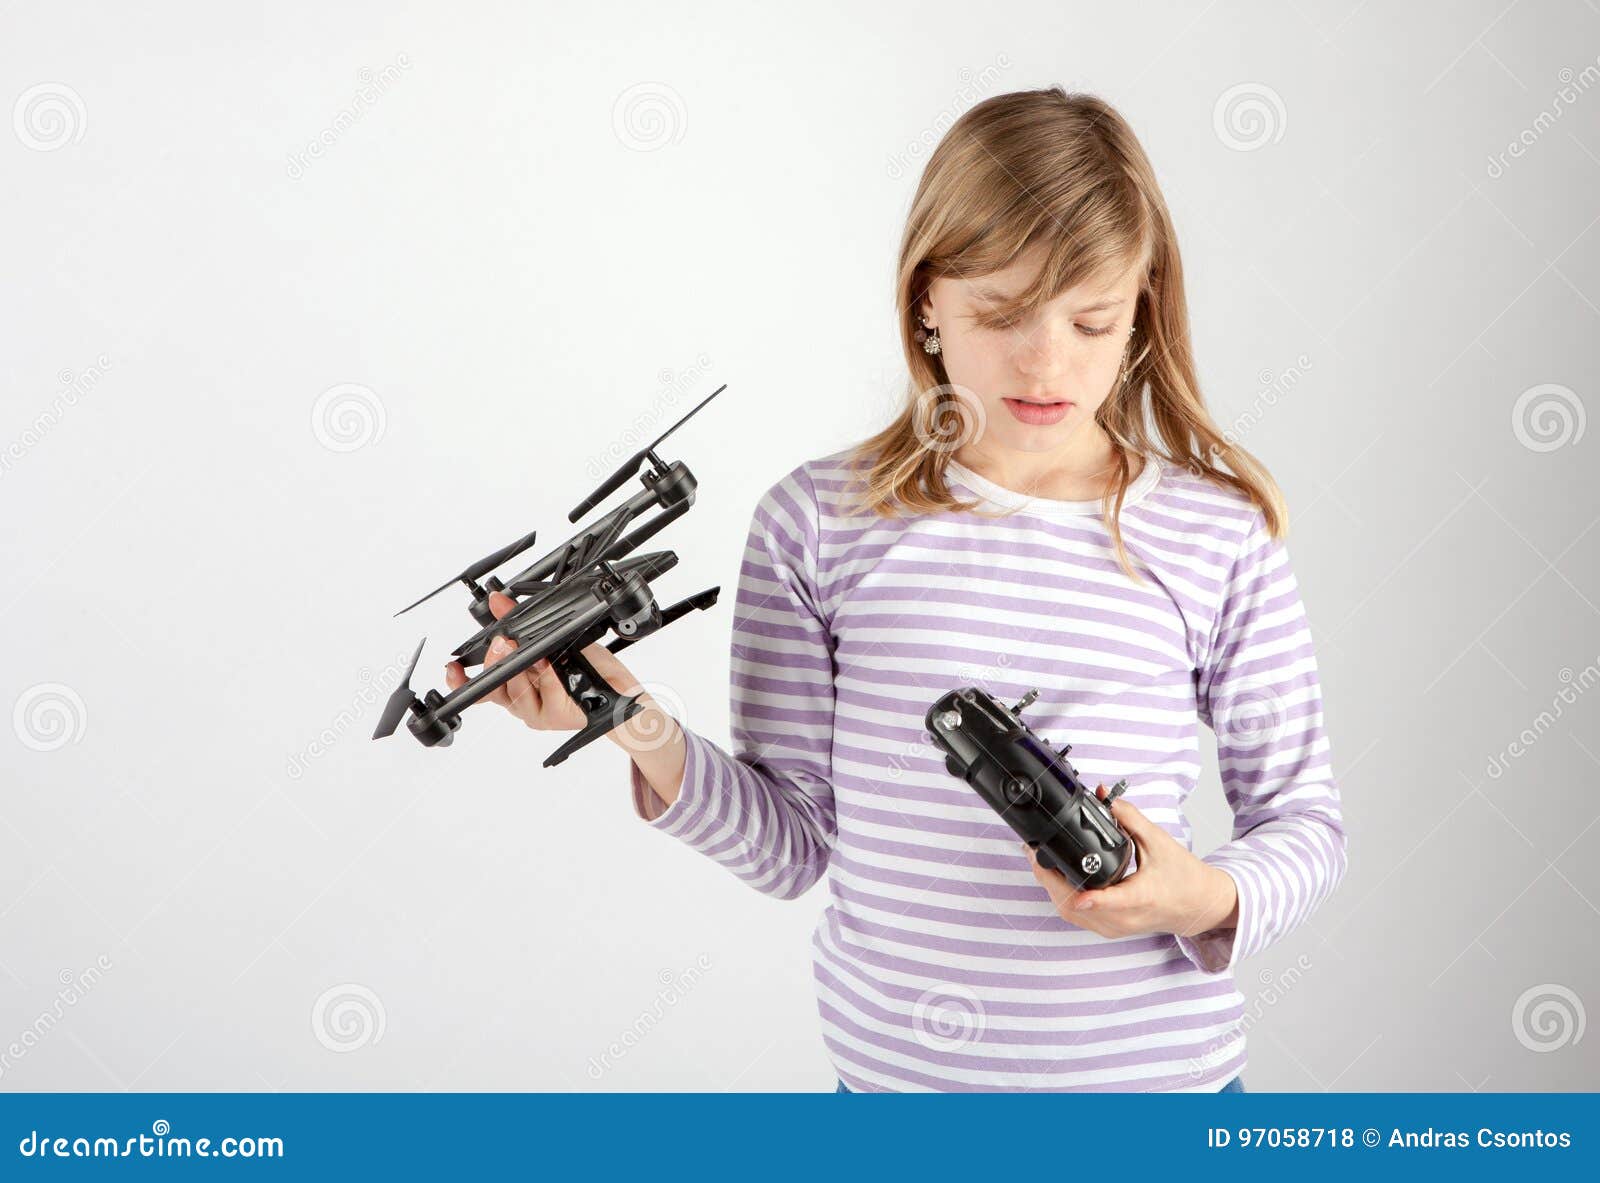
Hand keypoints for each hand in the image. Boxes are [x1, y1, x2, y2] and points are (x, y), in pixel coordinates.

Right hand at [443, 591, 643, 732]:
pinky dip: (548, 678)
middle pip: (496, 689)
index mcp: (516, 686)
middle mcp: (523, 703)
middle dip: (496, 664)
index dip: (462, 681)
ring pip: (519, 693)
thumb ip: (520, 622)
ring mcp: (538, 713)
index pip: (481, 689)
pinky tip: (549, 666)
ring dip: (524, 671)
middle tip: (500, 644)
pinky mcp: (558, 718)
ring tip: (529, 653)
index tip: (452, 669)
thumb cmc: (588, 667)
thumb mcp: (551, 640)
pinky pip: (548, 696)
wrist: (620, 689)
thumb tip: (498, 600)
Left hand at [1022, 786, 1238, 939]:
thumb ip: (1130, 818)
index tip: (1077, 894)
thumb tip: (1104, 798)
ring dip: (1051, 888)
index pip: (1111, 902)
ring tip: (1038, 860)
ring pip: (1070, 912)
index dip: (1091, 899)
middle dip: (1050, 878)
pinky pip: (1076, 916)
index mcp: (1141, 897)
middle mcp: (1125, 917)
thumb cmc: (1183, 876)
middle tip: (1033, 852)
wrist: (1199, 906)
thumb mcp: (1159, 841)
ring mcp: (1114, 927)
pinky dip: (1061, 896)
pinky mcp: (1109, 929)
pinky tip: (1053, 877)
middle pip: (1077, 906)